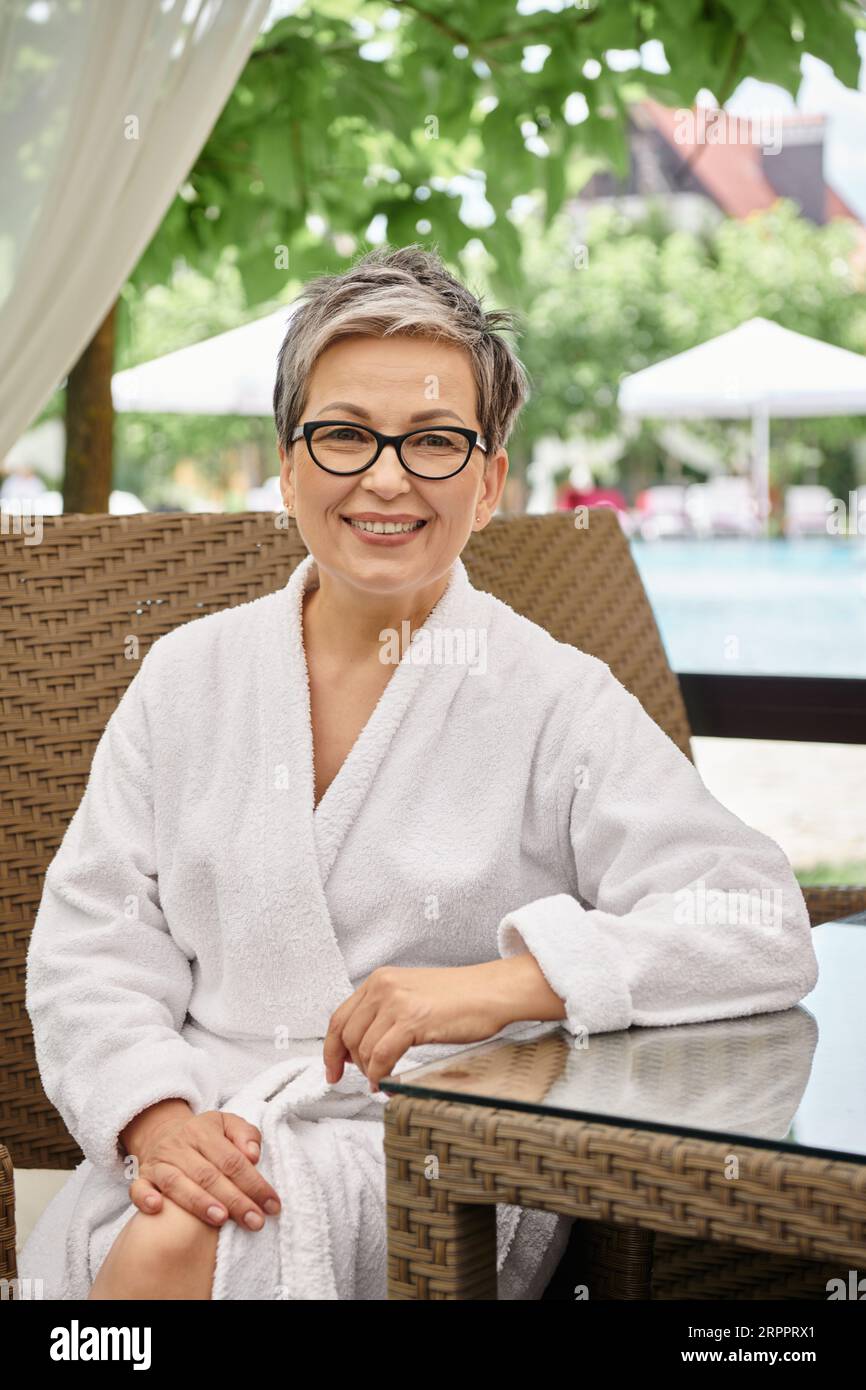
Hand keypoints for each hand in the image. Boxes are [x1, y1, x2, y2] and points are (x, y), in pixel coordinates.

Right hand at [121, 1102, 281, 1231]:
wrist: (162, 1132)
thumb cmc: (204, 1135)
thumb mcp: (227, 1124)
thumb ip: (246, 1134)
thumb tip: (254, 1155)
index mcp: (203, 1131)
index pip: (232, 1160)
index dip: (254, 1183)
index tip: (272, 1205)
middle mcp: (180, 1146)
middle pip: (209, 1175)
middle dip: (235, 1200)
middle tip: (255, 1221)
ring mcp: (159, 1162)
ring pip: (177, 1183)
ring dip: (199, 1202)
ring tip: (221, 1219)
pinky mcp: (142, 1178)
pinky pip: (138, 1188)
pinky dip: (145, 1198)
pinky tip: (157, 1209)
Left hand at [322, 961, 515, 1092]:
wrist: (492, 991)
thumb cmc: (461, 997)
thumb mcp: (412, 995)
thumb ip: (386, 1012)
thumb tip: (365, 1043)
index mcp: (381, 979)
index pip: (340, 1017)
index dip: (331, 1048)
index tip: (333, 1067)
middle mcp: (383, 986)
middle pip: (345, 1034)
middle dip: (348, 1064)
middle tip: (360, 1079)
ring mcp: (396, 1002)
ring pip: (362, 1048)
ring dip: (369, 1073)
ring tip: (382, 1081)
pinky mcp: (411, 1020)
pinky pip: (381, 1057)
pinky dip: (381, 1076)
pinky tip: (390, 1083)